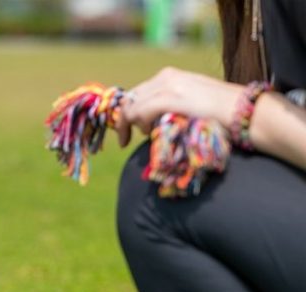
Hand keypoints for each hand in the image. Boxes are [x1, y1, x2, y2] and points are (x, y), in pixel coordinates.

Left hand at [115, 67, 243, 146]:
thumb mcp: (189, 105)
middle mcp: (166, 77)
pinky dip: (138, 124)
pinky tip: (147, 132)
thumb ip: (169, 108)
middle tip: (124, 139)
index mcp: (170, 76)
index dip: (127, 112)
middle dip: (123, 119)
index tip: (125, 131)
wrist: (242, 111)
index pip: (137, 93)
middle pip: (130, 98)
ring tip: (145, 135)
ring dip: (131, 124)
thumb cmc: (220, 114)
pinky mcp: (169, 97)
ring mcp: (167, 86)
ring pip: (132, 106)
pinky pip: (140, 111)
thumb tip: (150, 123)